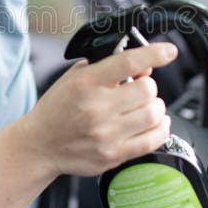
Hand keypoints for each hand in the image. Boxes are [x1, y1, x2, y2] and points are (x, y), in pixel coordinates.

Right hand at [25, 42, 177, 176]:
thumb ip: (107, 68)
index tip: (169, 51)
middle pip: (148, 90)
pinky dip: (161, 128)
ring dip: (155, 107)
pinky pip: (153, 140)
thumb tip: (144, 66)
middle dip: (148, 86)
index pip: (129, 62)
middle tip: (139, 89)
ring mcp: (106, 134)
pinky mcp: (113, 155)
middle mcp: (97, 108)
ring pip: (154, 114)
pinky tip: (155, 123)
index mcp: (87, 83)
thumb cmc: (57, 109)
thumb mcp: (75, 77)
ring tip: (144, 107)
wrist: (39, 145)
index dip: (155, 54)